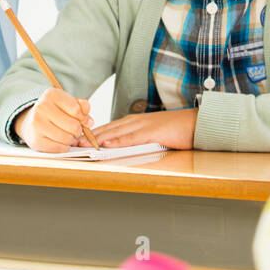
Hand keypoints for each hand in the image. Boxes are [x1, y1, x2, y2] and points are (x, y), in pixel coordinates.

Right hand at [14, 87, 92, 151]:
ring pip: (67, 138)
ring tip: (68, 135)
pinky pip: (59, 148)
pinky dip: (64, 147)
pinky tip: (61, 141)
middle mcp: (41, 107)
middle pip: (73, 125)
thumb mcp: (67, 103)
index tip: (81, 119)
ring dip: (71, 139)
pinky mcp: (36, 140)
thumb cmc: (53, 111)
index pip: (76, 109)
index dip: (83, 117)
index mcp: (51, 94)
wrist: (30, 121)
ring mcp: (37, 124)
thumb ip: (81, 107)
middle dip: (78, 130)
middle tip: (75, 130)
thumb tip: (89, 121)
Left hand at [77, 107, 196, 150]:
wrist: (196, 124)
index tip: (78, 139)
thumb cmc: (176, 130)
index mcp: (135, 122)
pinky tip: (107, 145)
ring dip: (97, 138)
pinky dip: (118, 141)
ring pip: (116, 132)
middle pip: (108, 129)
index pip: (109, 128)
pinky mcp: (153, 131)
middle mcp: (136, 121)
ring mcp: (144, 125)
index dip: (92, 134)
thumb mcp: (152, 134)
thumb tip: (122, 148)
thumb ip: (137, 139)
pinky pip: (132, 138)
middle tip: (72, 142)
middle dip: (89, 136)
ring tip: (83, 144)